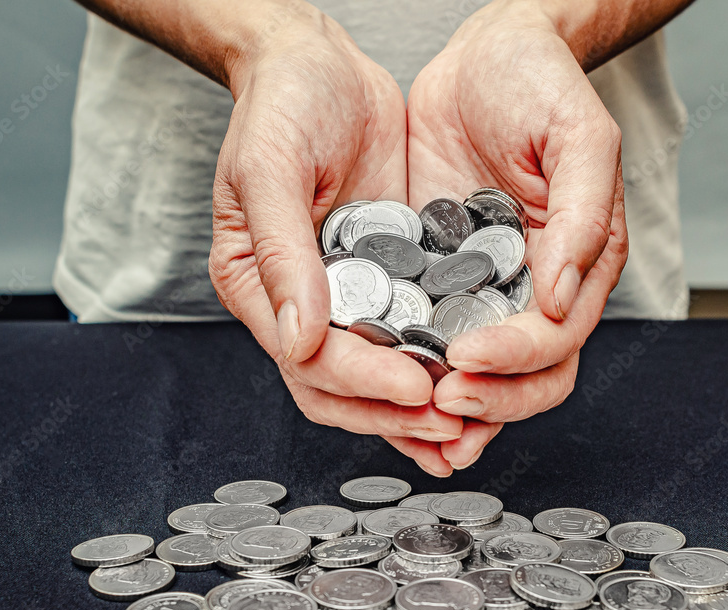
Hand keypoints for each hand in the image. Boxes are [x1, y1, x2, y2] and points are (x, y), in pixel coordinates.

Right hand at [209, 3, 460, 476]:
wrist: (320, 64)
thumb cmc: (282, 103)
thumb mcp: (271, 168)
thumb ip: (283, 254)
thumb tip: (298, 341)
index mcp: (257, 284)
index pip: (308, 358)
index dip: (363, 379)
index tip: (415, 387)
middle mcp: (298, 301)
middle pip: (340, 388)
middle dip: (393, 413)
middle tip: (451, 425)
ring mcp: (344, 294)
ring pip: (375, 376)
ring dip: (416, 408)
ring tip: (467, 426)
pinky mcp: (384, 278)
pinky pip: (408, 336)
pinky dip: (434, 367)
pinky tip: (471, 384)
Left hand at [407, 0, 628, 467]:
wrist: (483, 56)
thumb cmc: (538, 84)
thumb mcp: (578, 136)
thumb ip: (582, 216)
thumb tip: (560, 297)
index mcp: (577, 264)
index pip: (554, 339)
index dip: (514, 360)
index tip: (467, 358)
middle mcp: (532, 288)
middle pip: (524, 377)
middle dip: (486, 401)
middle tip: (436, 403)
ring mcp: (483, 286)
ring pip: (475, 372)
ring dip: (448, 408)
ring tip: (410, 427)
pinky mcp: (436, 274)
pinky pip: (425, 332)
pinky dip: (410, 367)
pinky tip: (380, 383)